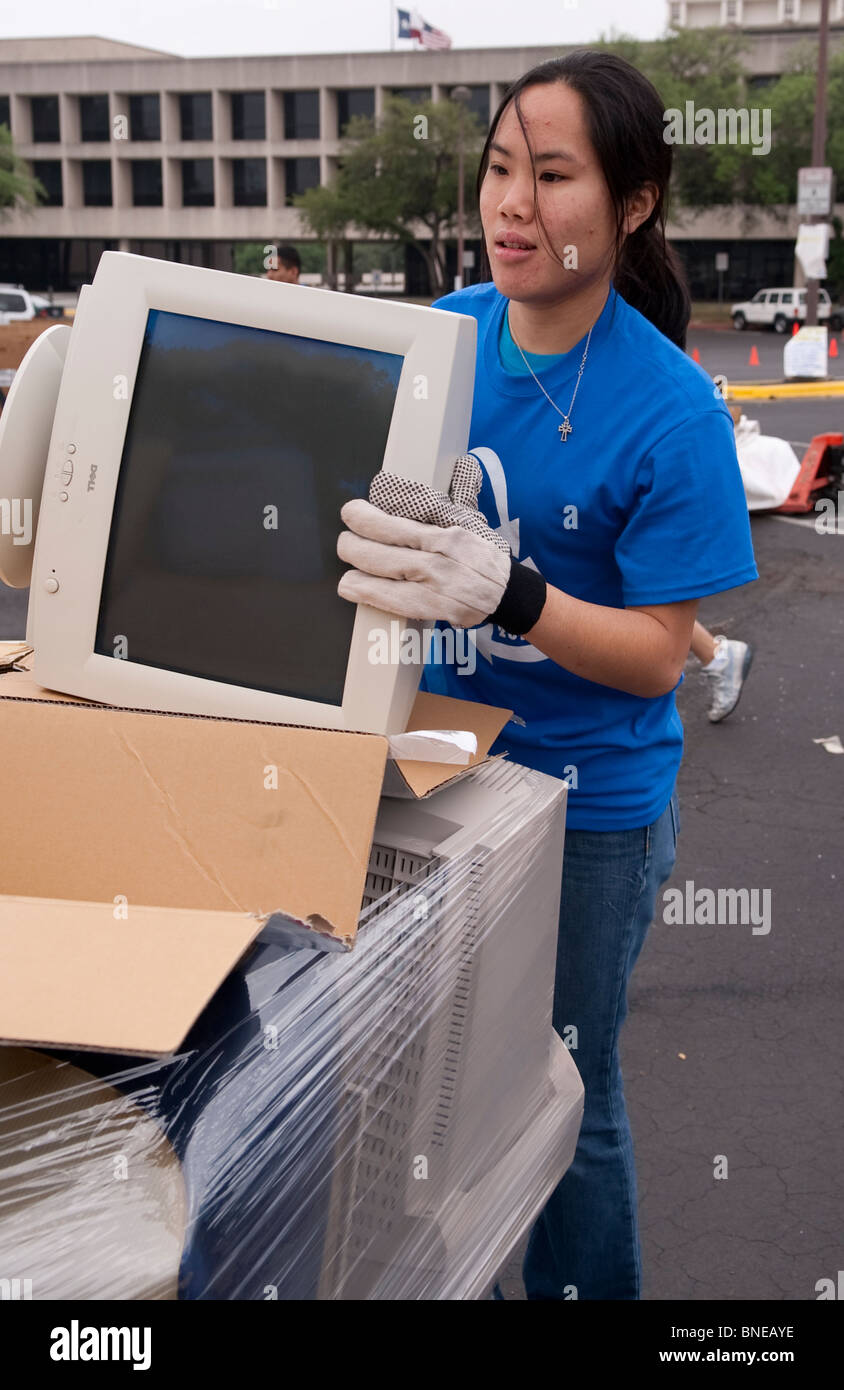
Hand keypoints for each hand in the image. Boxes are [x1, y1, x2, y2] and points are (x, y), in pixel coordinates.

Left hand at [337, 455, 546, 632]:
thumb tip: (464, 464)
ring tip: (347, 554)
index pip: (404, 511)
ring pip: (382, 565)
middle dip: (355, 536)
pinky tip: (348, 585)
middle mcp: (440, 553)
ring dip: (356, 558)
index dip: (370, 512)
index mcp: (447, 529)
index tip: (352, 510)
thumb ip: (461, 492)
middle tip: (346, 535)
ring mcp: (435, 581)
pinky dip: (364, 589)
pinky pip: (389, 597)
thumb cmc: (483, 556)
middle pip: (385, 538)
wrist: (507, 595)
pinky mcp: (431, 606)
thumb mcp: (472, 521)